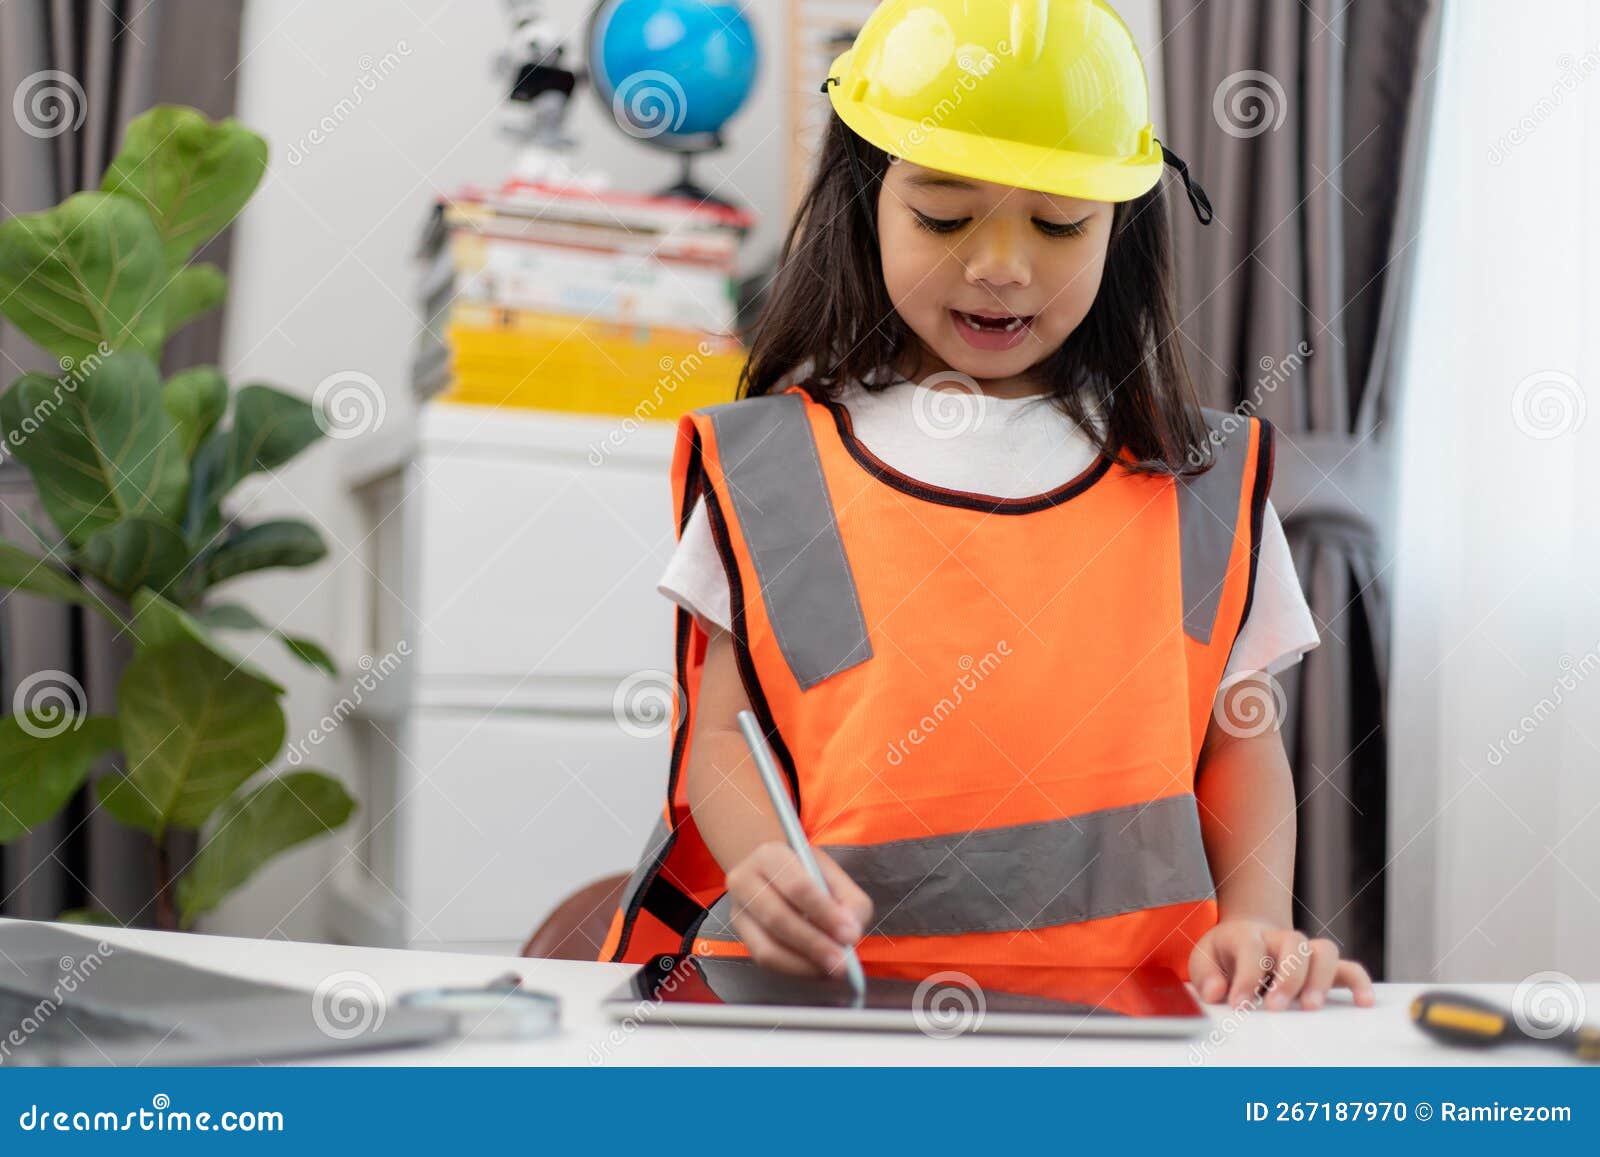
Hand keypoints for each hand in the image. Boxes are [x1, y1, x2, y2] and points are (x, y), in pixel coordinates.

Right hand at [722, 841, 873, 977]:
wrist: (771, 873)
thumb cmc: (806, 874)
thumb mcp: (833, 876)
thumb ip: (850, 902)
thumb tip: (850, 934)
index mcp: (770, 855)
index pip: (798, 887)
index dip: (825, 914)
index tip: (850, 936)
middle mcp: (744, 880)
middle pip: (778, 918)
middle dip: (814, 944)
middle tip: (843, 963)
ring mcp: (738, 911)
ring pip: (767, 946)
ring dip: (804, 964)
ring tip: (832, 970)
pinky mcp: (740, 935)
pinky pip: (764, 960)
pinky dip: (794, 969)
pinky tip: (816, 969)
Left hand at [1188, 918, 1376, 1010]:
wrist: (1247, 936)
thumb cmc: (1225, 954)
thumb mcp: (1204, 959)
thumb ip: (1206, 975)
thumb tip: (1217, 993)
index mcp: (1247, 935)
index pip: (1251, 949)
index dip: (1247, 978)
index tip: (1240, 1006)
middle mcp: (1279, 939)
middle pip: (1294, 943)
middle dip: (1288, 977)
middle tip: (1276, 1007)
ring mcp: (1304, 951)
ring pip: (1323, 951)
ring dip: (1320, 980)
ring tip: (1310, 1008)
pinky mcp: (1323, 967)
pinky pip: (1348, 967)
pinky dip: (1359, 982)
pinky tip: (1363, 1002)